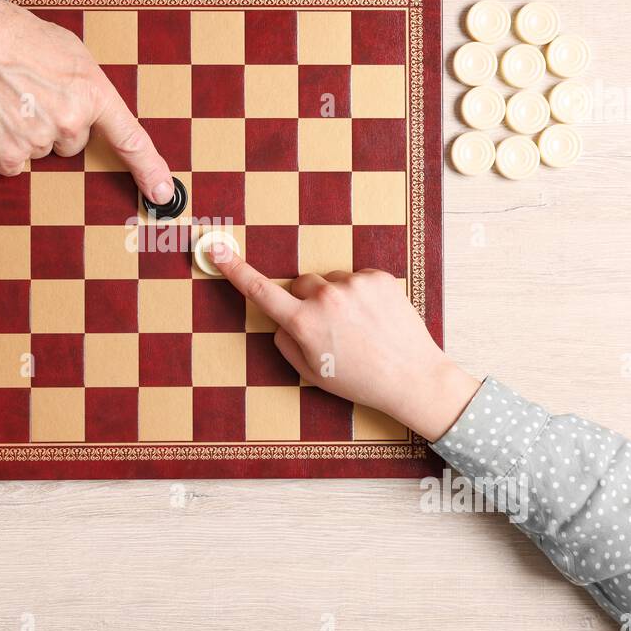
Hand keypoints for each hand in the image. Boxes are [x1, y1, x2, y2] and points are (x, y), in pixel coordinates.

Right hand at [0, 0, 173, 202]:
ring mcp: (38, 141)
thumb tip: (89, 105)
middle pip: (73, 143)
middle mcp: (70, 121)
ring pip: (42, 151)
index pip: (131, 140)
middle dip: (56, 124)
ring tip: (11, 98)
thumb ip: (87, 86)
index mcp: (93, 93)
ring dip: (29, 131)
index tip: (163, 193)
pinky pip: (16, 163)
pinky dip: (6, 146)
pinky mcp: (8, 155)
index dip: (149, 170)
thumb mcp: (71, 53)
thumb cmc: (17, 38)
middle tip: (34, 94)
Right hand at [212, 243, 480, 439]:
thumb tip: (283, 321)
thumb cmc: (360, 380)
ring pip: (331, 282)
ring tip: (359, 328)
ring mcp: (354, 284)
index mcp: (304, 323)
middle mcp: (326, 298)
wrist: (412, 377)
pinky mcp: (378, 277)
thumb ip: (287, 342)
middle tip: (330, 330)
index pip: (260, 290)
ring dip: (338, 298)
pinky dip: (361, 294)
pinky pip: (357, 278)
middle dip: (307, 301)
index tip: (217, 249)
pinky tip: (374, 318)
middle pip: (301, 284)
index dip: (234, 270)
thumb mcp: (311, 372)